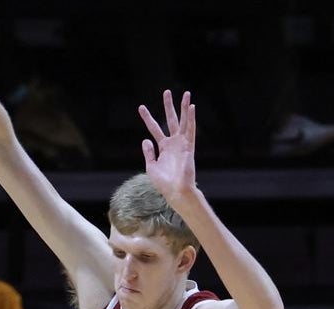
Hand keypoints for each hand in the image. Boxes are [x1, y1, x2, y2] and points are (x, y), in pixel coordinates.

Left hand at [138, 90, 196, 206]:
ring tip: (186, 93)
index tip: (141, 107)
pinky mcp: (189, 147)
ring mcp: (182, 144)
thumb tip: (145, 140)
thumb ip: (148, 153)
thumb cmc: (164, 183)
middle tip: (167, 92)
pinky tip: (192, 106)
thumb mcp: (151, 167)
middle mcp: (174, 143)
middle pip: (171, 120)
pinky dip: (191, 118)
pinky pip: (190, 130)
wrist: (176, 191)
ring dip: (184, 107)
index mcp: (164, 147)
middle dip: (169, 106)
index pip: (154, 128)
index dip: (147, 118)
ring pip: (183, 121)